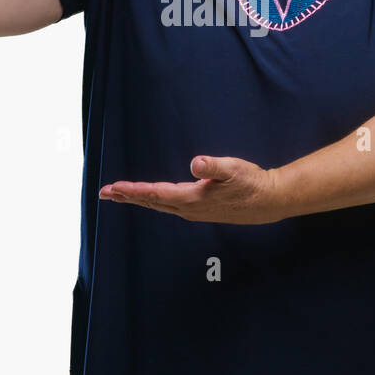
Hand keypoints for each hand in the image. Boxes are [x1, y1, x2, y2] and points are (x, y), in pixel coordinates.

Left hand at [99, 155, 288, 224]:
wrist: (269, 201)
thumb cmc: (251, 183)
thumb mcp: (233, 169)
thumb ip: (213, 166)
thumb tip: (195, 163)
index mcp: (191, 199)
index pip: (154, 193)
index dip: (132, 190)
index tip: (112, 188)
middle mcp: (189, 209)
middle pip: (151, 202)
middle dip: (128, 197)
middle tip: (104, 193)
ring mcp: (194, 211)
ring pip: (159, 205)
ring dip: (140, 199)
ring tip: (121, 195)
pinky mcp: (201, 210)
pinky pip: (169, 206)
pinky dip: (155, 201)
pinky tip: (153, 198)